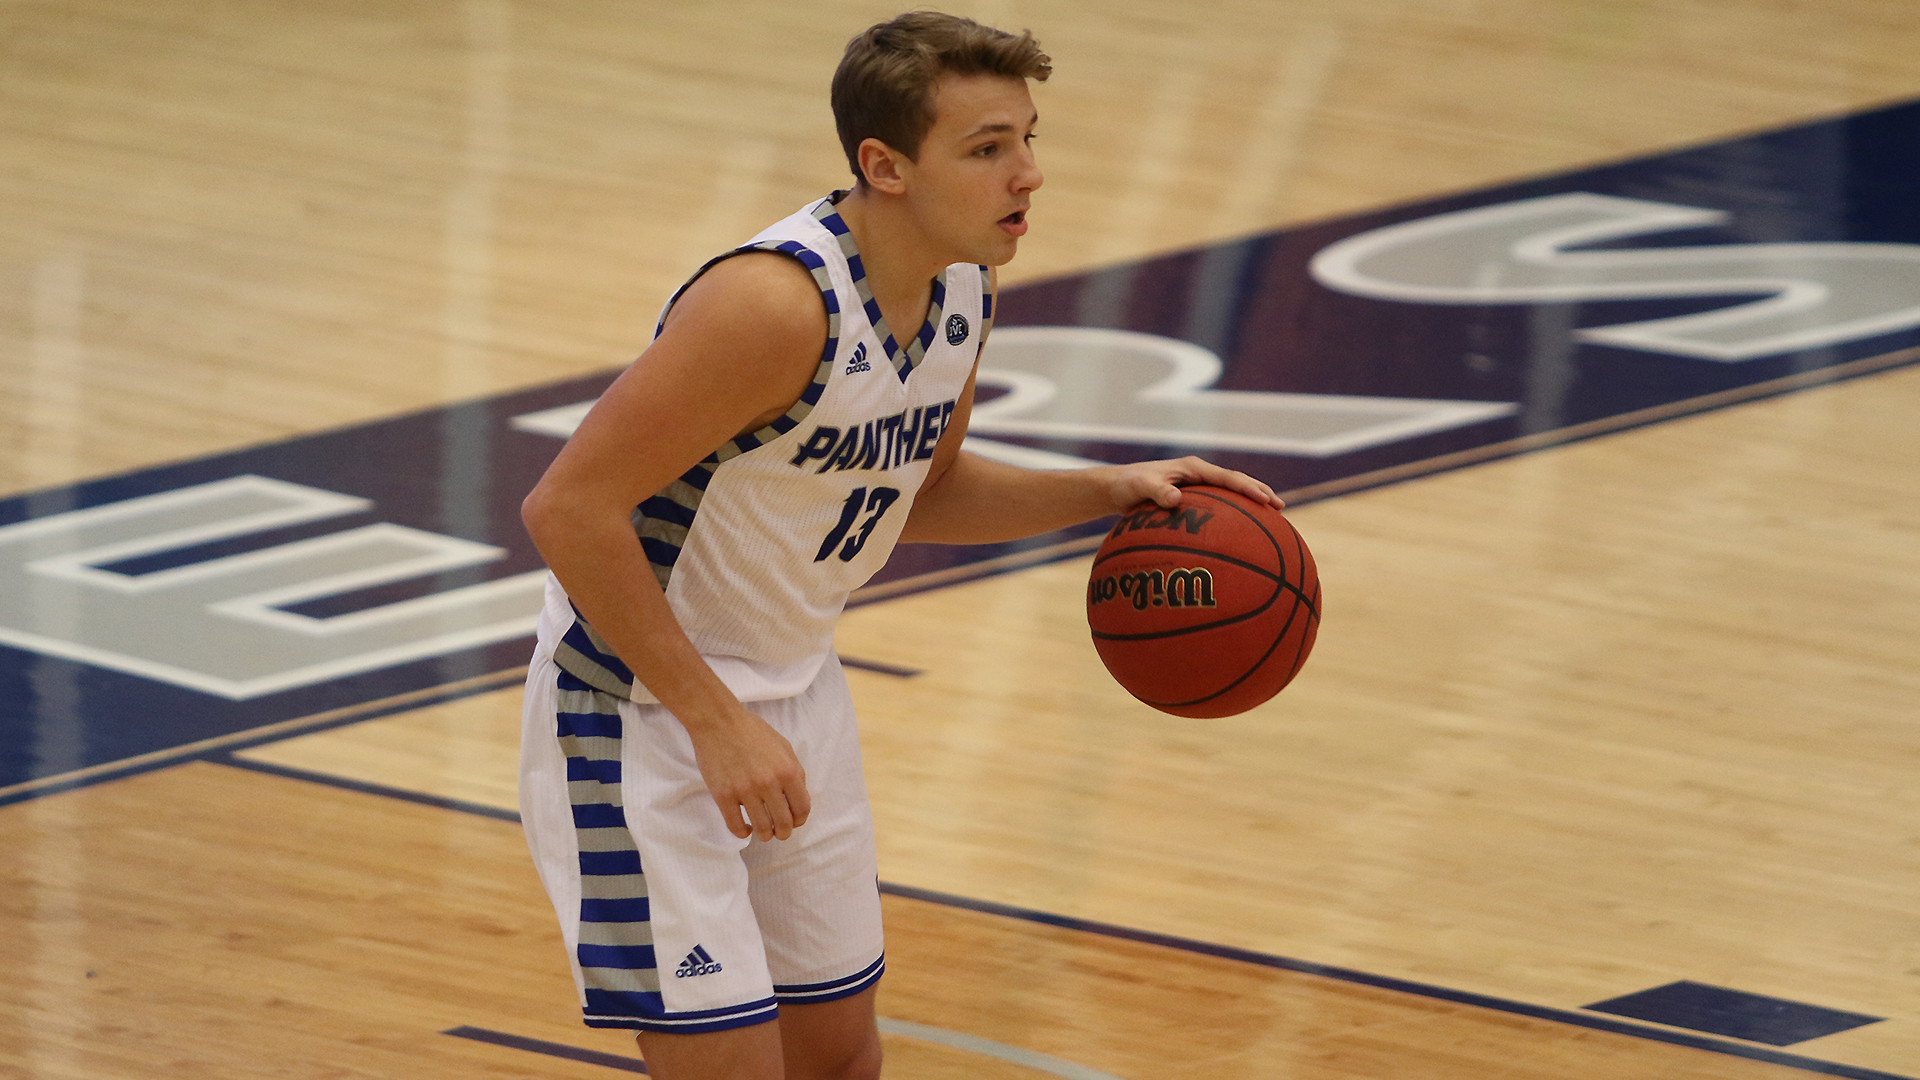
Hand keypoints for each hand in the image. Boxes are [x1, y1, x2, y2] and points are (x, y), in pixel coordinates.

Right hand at [685, 707, 811, 840]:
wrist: (719, 721)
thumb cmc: (752, 731)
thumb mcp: (784, 747)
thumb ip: (794, 772)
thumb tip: (797, 798)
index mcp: (788, 771)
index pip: (802, 809)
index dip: (800, 820)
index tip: (794, 822)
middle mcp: (769, 783)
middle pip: (784, 824)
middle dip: (783, 833)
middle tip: (779, 832)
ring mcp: (745, 791)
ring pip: (762, 829)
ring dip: (765, 835)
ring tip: (762, 831)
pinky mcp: (723, 795)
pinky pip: (736, 826)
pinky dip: (743, 833)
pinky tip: (745, 828)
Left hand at [1105, 455, 1282, 512]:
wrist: (1117, 488)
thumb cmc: (1127, 486)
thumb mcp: (1140, 488)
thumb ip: (1157, 492)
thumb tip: (1176, 500)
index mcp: (1193, 468)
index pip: (1228, 478)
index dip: (1248, 488)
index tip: (1265, 500)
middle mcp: (1199, 475)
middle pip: (1237, 482)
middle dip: (1260, 492)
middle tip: (1280, 508)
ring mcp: (1198, 486)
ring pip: (1231, 493)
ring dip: (1252, 502)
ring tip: (1273, 517)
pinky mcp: (1194, 498)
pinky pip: (1220, 506)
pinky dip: (1234, 515)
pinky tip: (1242, 533)